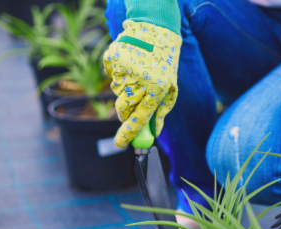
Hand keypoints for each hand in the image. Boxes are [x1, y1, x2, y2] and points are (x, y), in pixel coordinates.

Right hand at [104, 21, 181, 147]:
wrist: (156, 31)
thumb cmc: (165, 64)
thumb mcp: (170, 88)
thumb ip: (161, 111)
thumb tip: (154, 132)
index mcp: (157, 88)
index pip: (140, 117)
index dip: (129, 133)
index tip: (120, 144)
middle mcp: (140, 80)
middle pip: (124, 108)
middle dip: (125, 113)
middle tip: (129, 109)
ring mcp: (124, 69)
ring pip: (116, 93)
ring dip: (124, 90)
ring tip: (137, 76)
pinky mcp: (112, 59)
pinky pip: (111, 76)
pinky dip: (118, 74)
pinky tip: (129, 64)